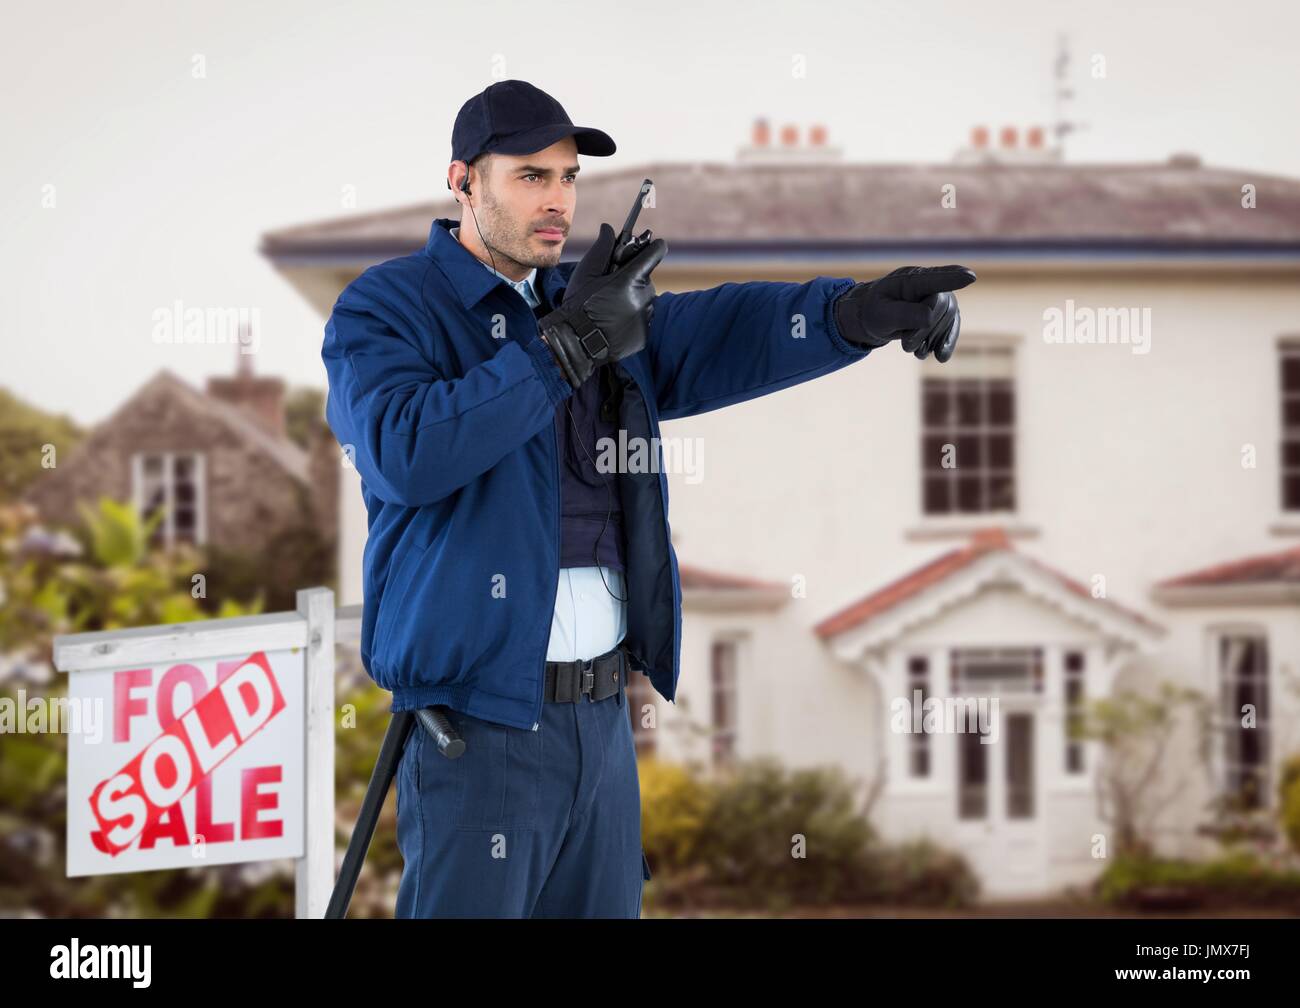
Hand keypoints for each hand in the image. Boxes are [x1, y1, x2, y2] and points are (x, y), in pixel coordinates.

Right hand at [540, 223, 666, 387]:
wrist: (575, 342)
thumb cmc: (578, 303)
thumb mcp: (586, 272)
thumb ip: (602, 248)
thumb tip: (609, 228)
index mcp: (631, 278)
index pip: (655, 252)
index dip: (653, 246)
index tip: (651, 245)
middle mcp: (644, 297)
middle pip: (646, 279)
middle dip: (633, 279)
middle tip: (611, 288)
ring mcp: (645, 318)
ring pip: (645, 300)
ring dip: (633, 300)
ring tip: (609, 309)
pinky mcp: (644, 335)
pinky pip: (642, 320)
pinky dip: (631, 319)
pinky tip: (613, 323)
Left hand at [834, 265, 976, 361]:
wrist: (873, 317)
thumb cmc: (875, 312)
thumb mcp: (882, 315)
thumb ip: (904, 315)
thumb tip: (930, 317)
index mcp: (910, 278)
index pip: (934, 278)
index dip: (952, 278)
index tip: (970, 277)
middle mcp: (929, 284)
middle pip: (942, 305)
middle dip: (925, 330)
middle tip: (905, 346)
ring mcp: (939, 297)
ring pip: (949, 318)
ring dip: (933, 338)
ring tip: (915, 352)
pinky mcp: (943, 313)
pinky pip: (952, 327)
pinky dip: (946, 343)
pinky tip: (941, 357)